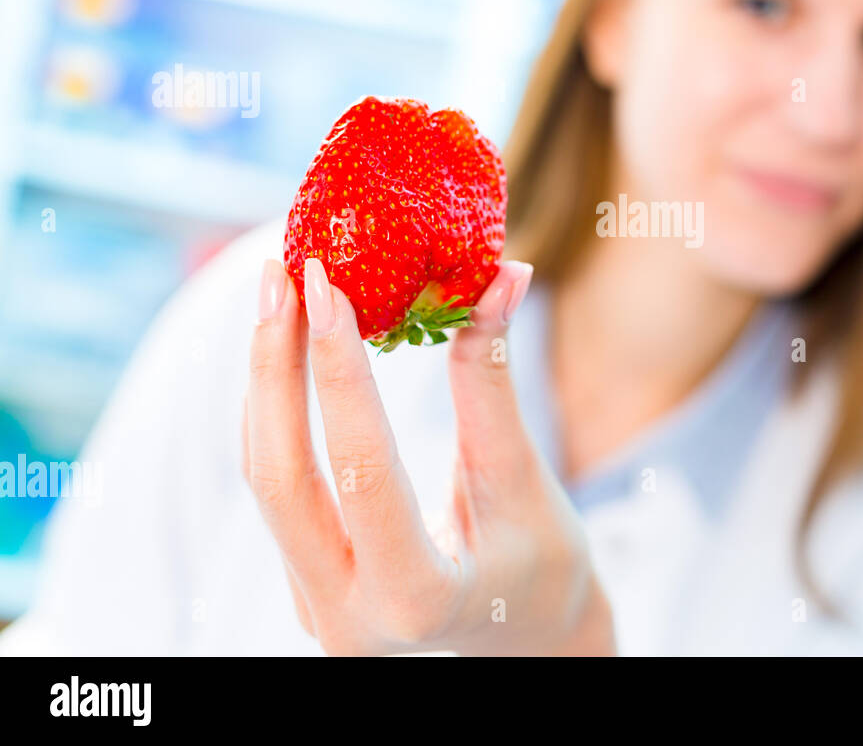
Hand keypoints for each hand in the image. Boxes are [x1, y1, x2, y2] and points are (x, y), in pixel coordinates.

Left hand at [243, 256, 614, 655]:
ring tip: (277, 293)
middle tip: (282, 274)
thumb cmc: (542, 567)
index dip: (338, 371)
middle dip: (273, 366)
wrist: (524, 641)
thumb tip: (502, 277)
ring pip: (266, 481)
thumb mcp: (522, 480)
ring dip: (265, 382)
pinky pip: (276, 490)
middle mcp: (347, 616)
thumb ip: (491, 381)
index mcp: (416, 598)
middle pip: (280, 477)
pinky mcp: (306, 584)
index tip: (325, 285)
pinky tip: (287, 353)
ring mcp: (315, 606)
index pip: (362, 469)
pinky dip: (277, 414)